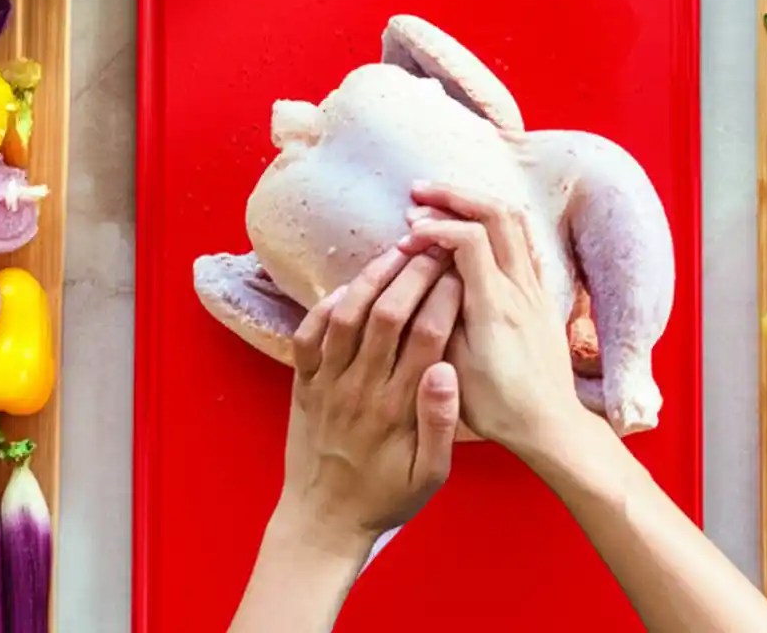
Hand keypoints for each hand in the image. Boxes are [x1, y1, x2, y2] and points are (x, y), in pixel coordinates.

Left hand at [281, 248, 462, 550]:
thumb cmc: (386, 498)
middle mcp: (361, 388)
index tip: (463, 271)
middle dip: (414, 272)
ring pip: (347, 316)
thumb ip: (441, 423)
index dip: (446, 296)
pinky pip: (308, 335)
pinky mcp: (303, 385)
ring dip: (372, 277)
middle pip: (388, 314)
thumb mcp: (430, 476)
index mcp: (398, 408)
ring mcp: (327, 384)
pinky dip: (325, 306)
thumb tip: (448, 370)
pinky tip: (348, 286)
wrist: (323, 521)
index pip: (427, 336)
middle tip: (435, 244)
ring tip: (396, 248)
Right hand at [398, 182, 585, 450]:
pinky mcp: (542, 297)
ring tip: (443, 203)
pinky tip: (477, 228)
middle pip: (497, 214)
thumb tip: (423, 279)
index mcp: (495, 304)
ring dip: (477, 204)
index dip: (434, 227)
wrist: (548, 424)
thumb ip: (437, 318)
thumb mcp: (453, 368)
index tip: (406, 237)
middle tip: (417, 193)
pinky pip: (525, 243)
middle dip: (454, 196)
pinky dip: (497, 224)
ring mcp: (536, 289)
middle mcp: (521, 288)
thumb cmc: (497, 407)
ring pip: (515, 222)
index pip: (468, 238)